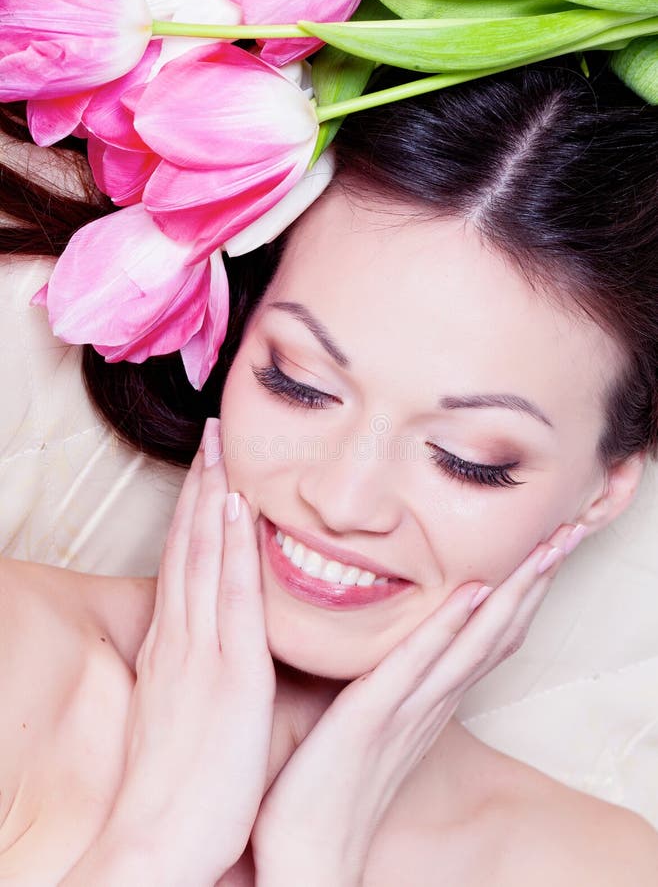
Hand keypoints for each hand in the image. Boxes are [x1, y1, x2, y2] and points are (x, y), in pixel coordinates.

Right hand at [101, 418, 274, 886]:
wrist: (158, 844)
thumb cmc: (178, 788)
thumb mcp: (180, 716)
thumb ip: (193, 675)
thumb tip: (206, 651)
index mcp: (174, 651)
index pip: (183, 565)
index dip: (192, 514)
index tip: (205, 472)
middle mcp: (183, 641)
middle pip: (189, 548)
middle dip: (199, 487)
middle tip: (210, 435)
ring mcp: (203, 653)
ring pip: (205, 558)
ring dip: (212, 498)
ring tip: (221, 448)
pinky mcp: (231, 676)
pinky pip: (231, 598)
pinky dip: (230, 549)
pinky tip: (236, 508)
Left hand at [251, 523, 585, 886]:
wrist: (307, 854)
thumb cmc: (328, 782)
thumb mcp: (369, 721)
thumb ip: (387, 683)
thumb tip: (389, 648)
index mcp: (429, 700)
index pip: (488, 639)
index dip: (521, 594)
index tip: (544, 549)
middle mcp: (431, 702)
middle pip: (498, 633)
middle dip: (535, 582)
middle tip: (569, 534)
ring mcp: (407, 710)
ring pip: (474, 643)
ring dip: (513, 594)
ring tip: (546, 549)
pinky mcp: (371, 719)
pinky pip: (416, 666)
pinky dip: (448, 629)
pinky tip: (472, 594)